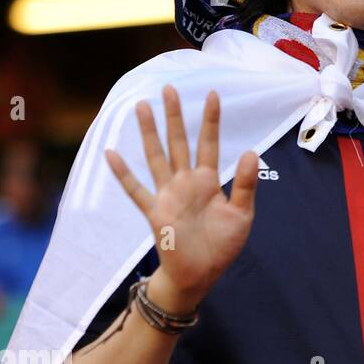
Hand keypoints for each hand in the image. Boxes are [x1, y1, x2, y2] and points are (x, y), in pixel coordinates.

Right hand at [104, 85, 258, 313]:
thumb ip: (246, 184)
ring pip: (156, 157)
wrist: (201, 275)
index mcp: (209, 181)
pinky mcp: (155, 212)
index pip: (209, 143)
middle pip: (178, 142)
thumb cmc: (222, 245)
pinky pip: (136, 190)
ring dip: (149, 133)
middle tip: (168, 88)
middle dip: (174, 116)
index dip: (210, 120)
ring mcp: (168, 195)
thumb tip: (252, 151)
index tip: (212, 94)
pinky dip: (123, 173)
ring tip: (141, 107)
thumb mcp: (242, 214)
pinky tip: (110, 154)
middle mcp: (186, 182)